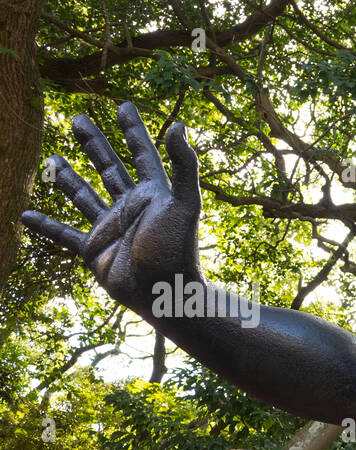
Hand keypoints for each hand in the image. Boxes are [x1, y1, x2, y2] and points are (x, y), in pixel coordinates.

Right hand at [22, 102, 201, 313]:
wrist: (164, 291)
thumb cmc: (177, 248)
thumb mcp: (184, 203)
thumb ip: (184, 165)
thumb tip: (179, 125)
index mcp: (153, 194)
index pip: (142, 154)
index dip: (133, 130)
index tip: (124, 105)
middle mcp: (131, 207)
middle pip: (109, 167)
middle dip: (95, 143)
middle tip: (78, 118)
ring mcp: (111, 227)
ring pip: (84, 195)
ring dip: (68, 176)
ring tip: (52, 157)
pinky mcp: (94, 249)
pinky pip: (64, 233)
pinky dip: (46, 225)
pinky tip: (25, 216)